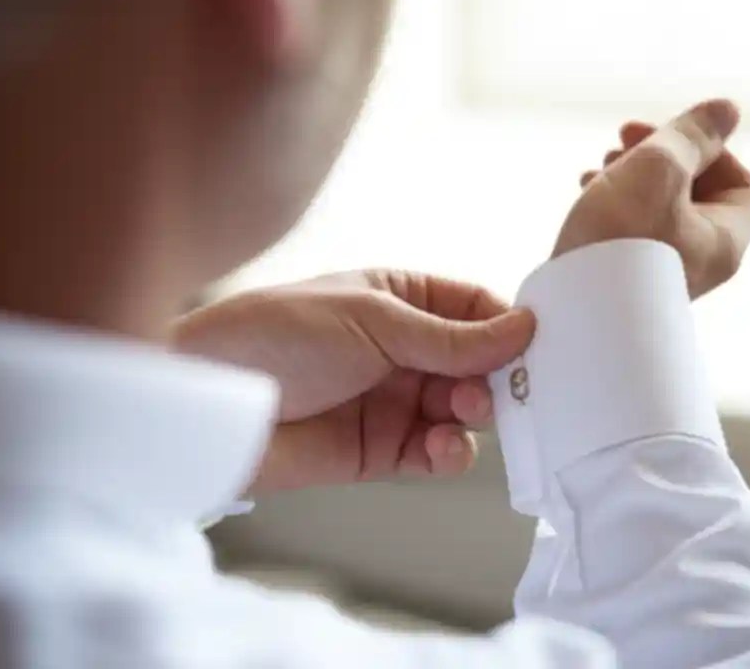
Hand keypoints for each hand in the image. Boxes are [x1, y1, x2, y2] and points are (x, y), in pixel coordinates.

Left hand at [172, 272, 534, 490]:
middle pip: (476, 363)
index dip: (506, 325)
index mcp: (398, 296)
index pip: (473, 306)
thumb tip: (524, 328)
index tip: (536, 344)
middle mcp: (401, 348)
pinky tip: (441, 448)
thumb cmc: (280, 336)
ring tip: (463, 412)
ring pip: (461, 412)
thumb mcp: (375, 320)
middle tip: (503, 388)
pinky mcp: (377, 450)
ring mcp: (391, 399)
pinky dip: (448, 453)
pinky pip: (433, 453)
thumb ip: (451, 337)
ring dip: (475, 415)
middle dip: (495, 376)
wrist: (213, 405)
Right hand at [555, 99, 749, 298]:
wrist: (570, 312)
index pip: (742, 186)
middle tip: (624, 138)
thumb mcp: (659, 169)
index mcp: (724, 240)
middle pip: (697, 194)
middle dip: (663, 157)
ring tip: (601, 162)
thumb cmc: (620, 238)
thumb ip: (693, 136)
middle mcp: (701, 262)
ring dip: (632, 175)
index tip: (671, 137)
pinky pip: (630, 230)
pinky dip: (613, 202)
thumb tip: (727, 110)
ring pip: (658, 209)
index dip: (713, 152)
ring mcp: (662, 274)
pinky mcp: (626, 280)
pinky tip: (586, 189)